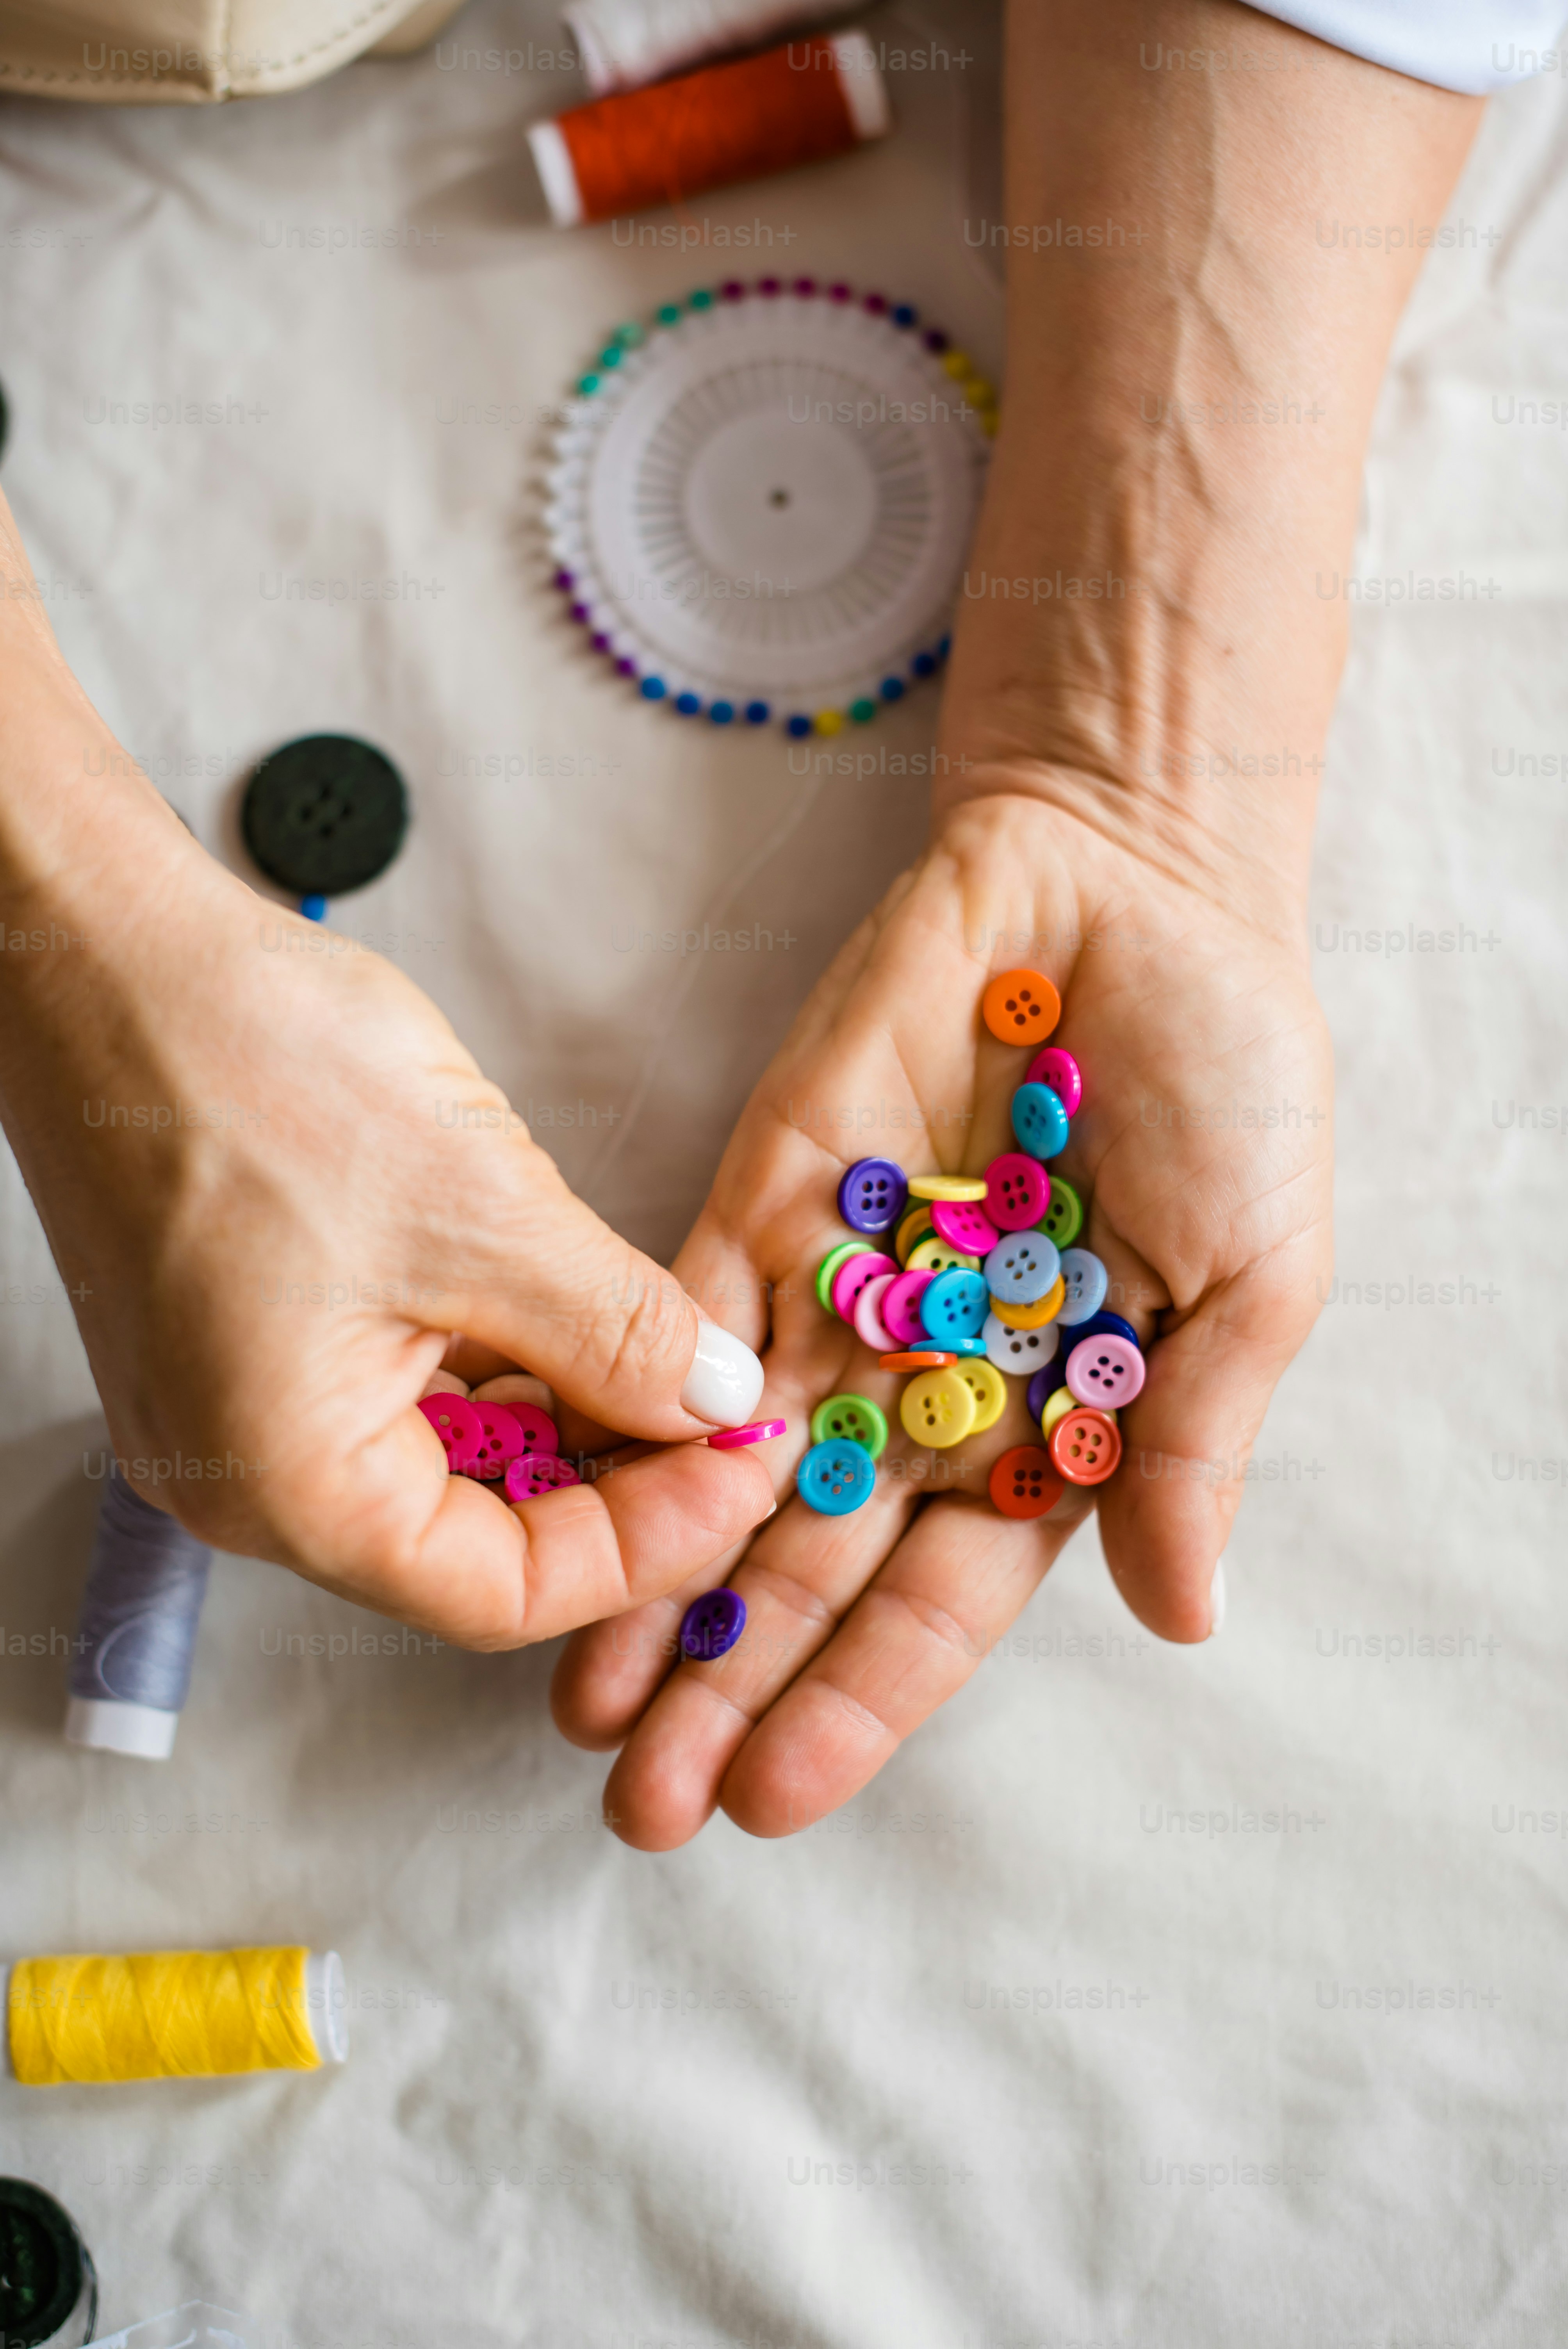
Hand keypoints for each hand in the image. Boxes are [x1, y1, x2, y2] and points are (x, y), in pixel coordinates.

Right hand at [0, 607, 771, 1644]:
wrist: (99, 955)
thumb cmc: (248, 1071)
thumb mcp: (482, 1212)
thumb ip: (614, 1330)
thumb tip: (716, 1398)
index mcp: (292, 1487)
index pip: (507, 1593)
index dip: (652, 1542)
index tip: (751, 1459)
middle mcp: (252, 1478)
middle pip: (478, 1537)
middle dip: (617, 1478)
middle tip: (729, 1403)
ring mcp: (242, 1410)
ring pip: (446, 1461)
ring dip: (563, 1414)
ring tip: (668, 1349)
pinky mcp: (251, 1337)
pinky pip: (397, 1392)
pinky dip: (495, 1363)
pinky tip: (568, 1307)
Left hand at [551, 787, 1331, 1843]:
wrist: (1130, 889)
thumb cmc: (1225, 1082)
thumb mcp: (1251, 1275)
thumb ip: (1190, 1441)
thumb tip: (1180, 1618)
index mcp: (1042, 1425)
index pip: (938, 1599)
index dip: (860, 1700)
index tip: (777, 1796)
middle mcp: (924, 1383)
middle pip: (812, 1563)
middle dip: (730, 1683)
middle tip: (643, 1805)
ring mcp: (839, 1296)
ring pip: (723, 1475)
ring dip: (652, 1592)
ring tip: (581, 1710)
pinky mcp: (770, 1206)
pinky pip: (685, 1331)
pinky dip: (624, 1425)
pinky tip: (571, 1516)